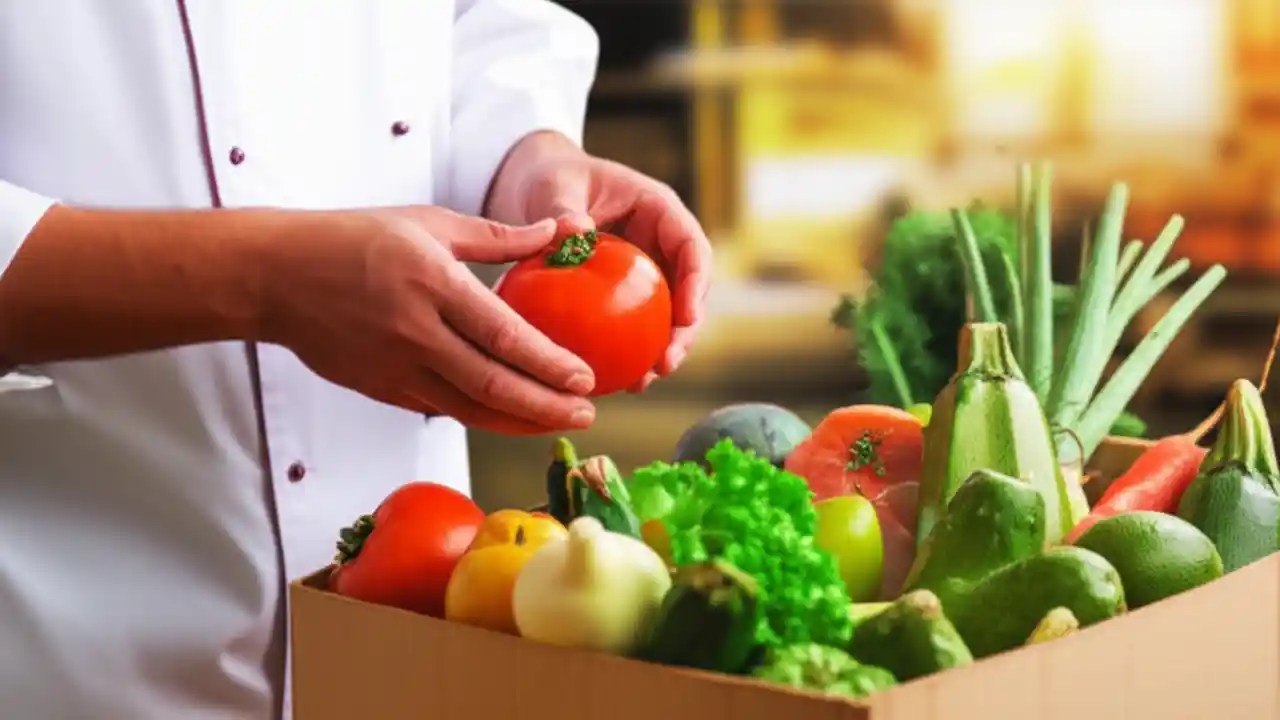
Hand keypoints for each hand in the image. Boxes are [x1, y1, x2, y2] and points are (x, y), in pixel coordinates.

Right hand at [260, 207, 595, 434]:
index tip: (586, 377)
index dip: (548, 364)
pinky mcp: (382, 388)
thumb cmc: (352, 239)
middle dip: (546, 406)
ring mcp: (396, 367)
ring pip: (470, 409)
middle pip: (493, 384)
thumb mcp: (428, 221)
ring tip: (559, 423)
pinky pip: (442, 409)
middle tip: (587, 415)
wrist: (274, 276)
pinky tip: (512, 418)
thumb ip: (496, 236)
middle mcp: (416, 332)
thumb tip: (557, 232)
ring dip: (520, 422)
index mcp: (431, 283)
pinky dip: (482, 417)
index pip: (503, 335)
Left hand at [487, 132, 711, 391]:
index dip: (696, 284)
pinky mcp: (626, 293)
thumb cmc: (551, 177)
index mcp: (659, 211)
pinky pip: (635, 324)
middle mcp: (660, 243)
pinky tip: (614, 380)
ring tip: (641, 382)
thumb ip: (563, 209)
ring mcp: (646, 270)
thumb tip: (575, 233)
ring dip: (660, 350)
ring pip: (666, 315)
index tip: (686, 317)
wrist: (535, 186)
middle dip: (684, 332)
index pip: (692, 248)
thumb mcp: (555, 187)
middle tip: (664, 365)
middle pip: (688, 291)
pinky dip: (629, 351)